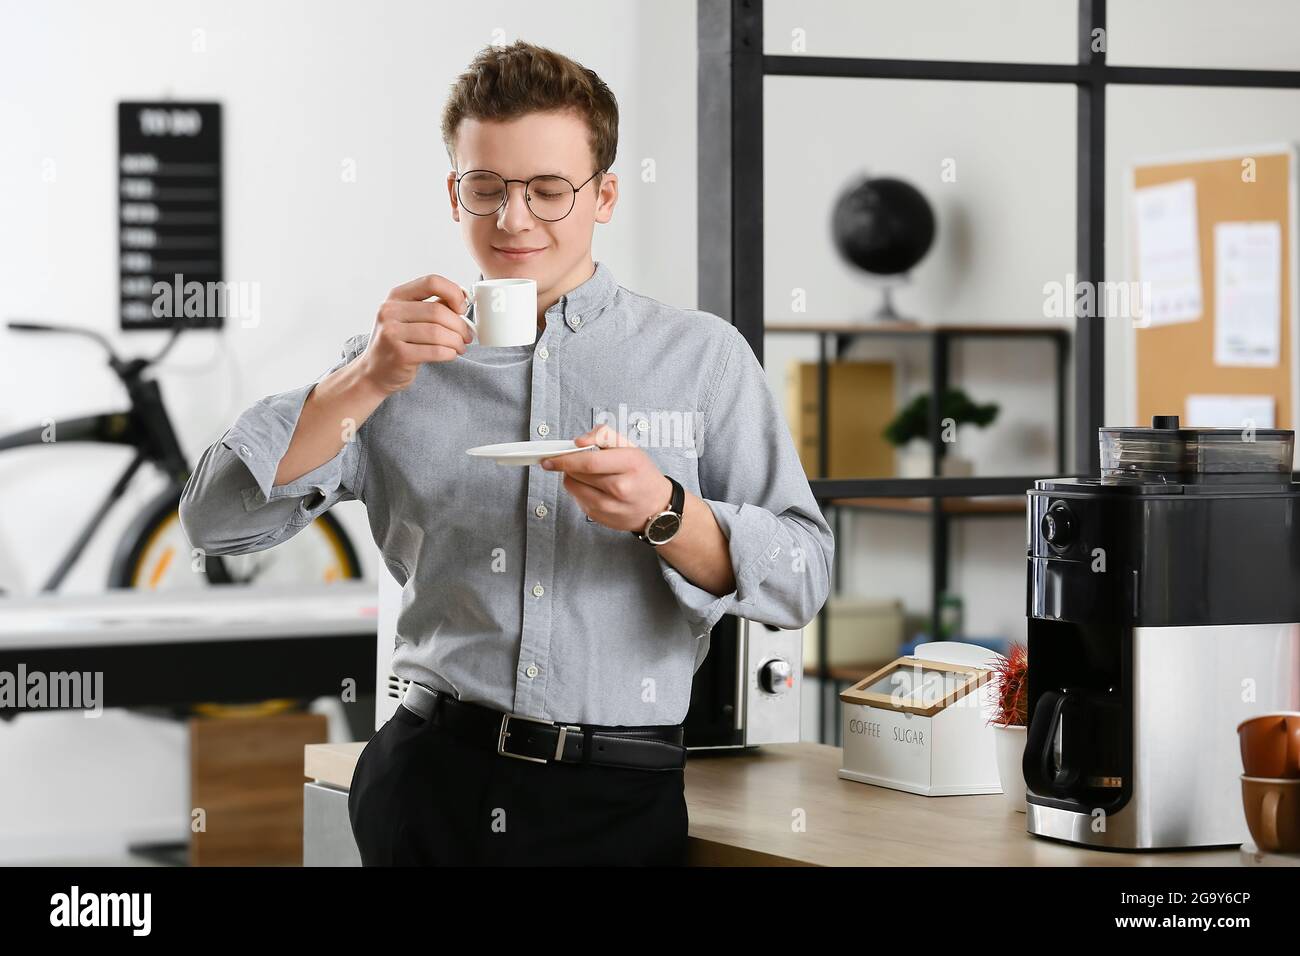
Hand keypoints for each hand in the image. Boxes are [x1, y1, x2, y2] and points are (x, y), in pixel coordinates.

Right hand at [359, 274, 474, 394]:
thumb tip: (462, 299)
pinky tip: (451, 354)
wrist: (374, 372)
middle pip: (438, 311)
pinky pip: (435, 351)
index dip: (454, 293)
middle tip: (467, 336)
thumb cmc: (398, 343)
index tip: (462, 308)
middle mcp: (390, 311)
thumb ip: (433, 306)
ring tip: (460, 347)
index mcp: (396, 296)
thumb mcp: (409, 318)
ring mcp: (391, 333)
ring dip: (456, 341)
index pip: (431, 281)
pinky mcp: (399, 355)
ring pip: (438, 332)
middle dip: (460, 325)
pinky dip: (449, 353)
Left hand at [541, 424, 672, 533]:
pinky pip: (578, 500)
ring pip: (574, 488)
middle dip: (567, 466)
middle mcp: (621, 487)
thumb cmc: (642, 474)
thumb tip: (579, 441)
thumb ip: (603, 435)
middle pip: (578, 475)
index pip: (589, 462)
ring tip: (584, 474)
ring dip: (571, 477)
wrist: (657, 506)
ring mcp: (611, 506)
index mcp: (630, 463)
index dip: (565, 459)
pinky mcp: (602, 517)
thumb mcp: (630, 447)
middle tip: (565, 461)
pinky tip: (592, 488)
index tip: (551, 458)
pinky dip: (579, 491)